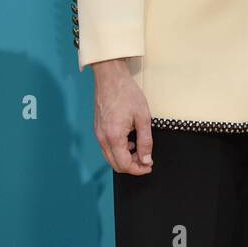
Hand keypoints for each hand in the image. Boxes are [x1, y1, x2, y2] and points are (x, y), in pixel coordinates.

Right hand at [93, 59, 153, 174]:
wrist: (110, 77)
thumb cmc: (126, 93)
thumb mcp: (143, 117)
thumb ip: (145, 141)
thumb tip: (146, 159)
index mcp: (113, 136)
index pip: (124, 164)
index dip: (138, 169)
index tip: (149, 166)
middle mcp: (102, 138)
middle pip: (116, 164)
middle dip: (132, 166)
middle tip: (146, 160)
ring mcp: (98, 134)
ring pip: (110, 157)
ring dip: (125, 158)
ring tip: (139, 149)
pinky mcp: (98, 128)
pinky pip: (107, 147)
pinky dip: (118, 149)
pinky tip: (129, 140)